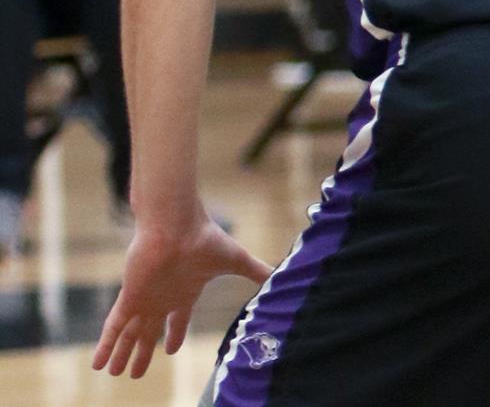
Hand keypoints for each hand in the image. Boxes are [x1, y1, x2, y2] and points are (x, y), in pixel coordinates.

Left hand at [93, 213, 270, 378]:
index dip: (175, 336)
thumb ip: (256, 271)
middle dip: (143, 353)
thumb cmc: (206, 239)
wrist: (177, 224)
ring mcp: (145, 299)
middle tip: (134, 374)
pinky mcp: (130, 297)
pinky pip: (114, 328)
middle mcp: (162, 299)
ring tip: (113, 374)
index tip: (172, 350)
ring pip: (129, 334)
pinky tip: (98, 364)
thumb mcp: (236, 260)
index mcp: (185, 292)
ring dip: (122, 355)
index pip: (178, 320)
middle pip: (149, 333)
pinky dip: (106, 345)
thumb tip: (281, 274)